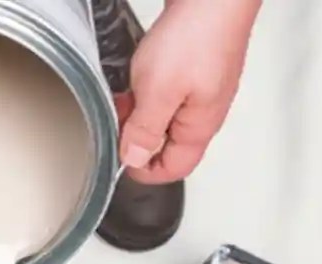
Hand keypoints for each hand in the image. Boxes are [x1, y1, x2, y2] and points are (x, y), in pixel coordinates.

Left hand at [117, 0, 260, 182]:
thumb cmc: (196, 35)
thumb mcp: (159, 91)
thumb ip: (145, 129)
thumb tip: (135, 159)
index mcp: (200, 126)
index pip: (174, 169)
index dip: (143, 170)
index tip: (119, 157)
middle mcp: (204, 111)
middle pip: (167, 143)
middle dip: (137, 136)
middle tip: (117, 118)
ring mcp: (202, 88)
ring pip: (165, 115)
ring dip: (140, 110)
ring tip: (125, 93)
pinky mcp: (196, 67)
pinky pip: (168, 91)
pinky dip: (148, 89)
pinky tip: (138, 74)